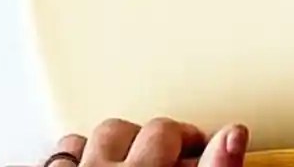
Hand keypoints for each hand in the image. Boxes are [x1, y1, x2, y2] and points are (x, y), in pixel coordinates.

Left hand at [45, 118, 248, 166]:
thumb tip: (235, 135)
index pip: (170, 132)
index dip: (193, 140)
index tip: (208, 148)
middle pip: (133, 129)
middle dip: (159, 139)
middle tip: (176, 155)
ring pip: (92, 138)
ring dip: (116, 145)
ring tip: (134, 159)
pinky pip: (58, 155)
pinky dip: (77, 156)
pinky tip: (90, 164)